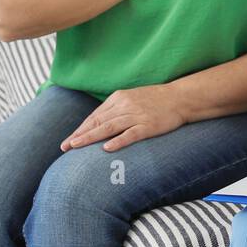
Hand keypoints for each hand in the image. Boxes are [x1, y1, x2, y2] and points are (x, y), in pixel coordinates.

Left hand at [60, 85, 186, 151]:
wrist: (181, 97)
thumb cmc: (157, 99)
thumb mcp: (133, 98)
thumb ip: (117, 108)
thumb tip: (99, 122)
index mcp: (119, 98)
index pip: (95, 115)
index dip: (80, 128)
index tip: (69, 140)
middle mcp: (125, 106)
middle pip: (97, 121)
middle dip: (79, 135)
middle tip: (65, 146)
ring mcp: (137, 116)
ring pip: (108, 128)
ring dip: (90, 137)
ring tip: (76, 146)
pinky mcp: (148, 126)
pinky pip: (130, 134)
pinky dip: (117, 141)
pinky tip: (106, 148)